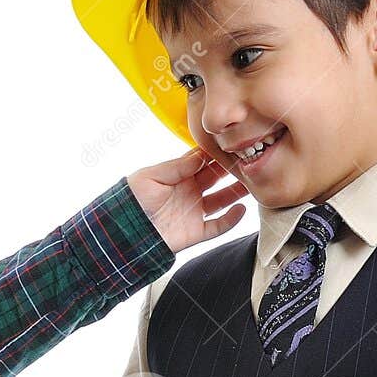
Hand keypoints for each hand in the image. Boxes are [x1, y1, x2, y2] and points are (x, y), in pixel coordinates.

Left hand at [127, 148, 247, 253]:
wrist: (124, 232)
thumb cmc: (131, 200)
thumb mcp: (150, 176)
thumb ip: (177, 166)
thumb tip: (201, 154)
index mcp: (178, 176)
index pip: (203, 161)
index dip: (217, 153)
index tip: (232, 144)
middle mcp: (189, 192)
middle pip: (217, 177)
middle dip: (232, 168)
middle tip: (248, 158)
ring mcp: (194, 212)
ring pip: (223, 200)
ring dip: (237, 191)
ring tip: (252, 181)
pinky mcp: (195, 232)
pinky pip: (218, 227)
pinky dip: (231, 219)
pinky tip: (241, 209)